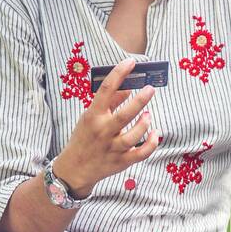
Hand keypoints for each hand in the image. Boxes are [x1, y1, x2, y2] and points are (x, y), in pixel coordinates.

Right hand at [54, 57, 158, 195]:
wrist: (74, 169)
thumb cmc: (84, 137)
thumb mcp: (90, 116)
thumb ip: (110, 102)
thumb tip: (129, 87)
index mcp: (93, 116)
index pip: (106, 90)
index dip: (119, 73)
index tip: (131, 62)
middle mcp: (103, 131)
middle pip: (124, 115)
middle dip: (140, 100)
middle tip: (151, 89)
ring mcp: (112, 148)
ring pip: (134, 135)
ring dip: (145, 123)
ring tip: (148, 115)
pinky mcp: (121, 162)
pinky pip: (141, 153)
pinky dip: (151, 143)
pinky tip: (155, 134)